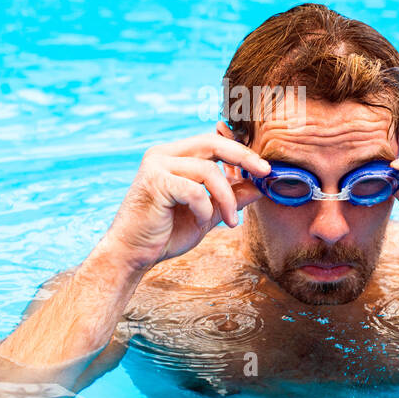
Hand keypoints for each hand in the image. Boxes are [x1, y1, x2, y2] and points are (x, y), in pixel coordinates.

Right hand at [100, 134, 268, 271]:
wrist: (132, 255)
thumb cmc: (166, 234)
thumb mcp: (207, 214)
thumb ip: (230, 197)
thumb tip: (260, 186)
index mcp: (174, 156)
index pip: (213, 143)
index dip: (241, 151)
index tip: (265, 167)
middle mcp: (163, 154)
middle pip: (213, 144)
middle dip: (243, 158)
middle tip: (266, 172)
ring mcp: (156, 165)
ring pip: (207, 170)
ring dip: (226, 197)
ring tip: (231, 221)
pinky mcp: (153, 181)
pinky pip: (194, 190)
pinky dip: (204, 208)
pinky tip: (201, 221)